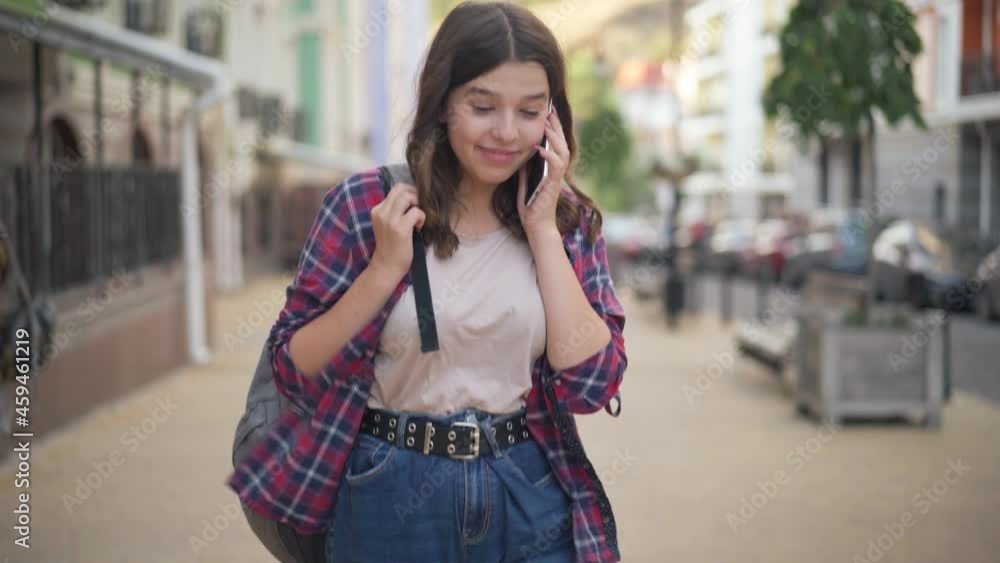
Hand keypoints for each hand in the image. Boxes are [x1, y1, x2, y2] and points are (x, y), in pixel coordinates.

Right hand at [370, 183, 424, 279]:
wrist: (386, 266)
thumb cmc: (390, 246)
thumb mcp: (386, 224)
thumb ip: (394, 211)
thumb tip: (412, 198)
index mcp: (377, 210)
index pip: (395, 189)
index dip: (408, 192)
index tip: (414, 204)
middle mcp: (381, 212)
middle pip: (401, 189)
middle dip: (414, 195)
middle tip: (419, 208)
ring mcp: (390, 220)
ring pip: (408, 197)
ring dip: (418, 205)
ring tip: (417, 218)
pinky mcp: (400, 228)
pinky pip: (416, 212)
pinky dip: (421, 218)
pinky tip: (418, 228)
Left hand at [517, 108, 568, 240]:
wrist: (536, 228)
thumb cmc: (531, 210)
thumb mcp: (524, 186)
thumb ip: (524, 173)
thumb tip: (520, 158)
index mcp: (551, 171)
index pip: (555, 146)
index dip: (553, 130)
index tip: (548, 115)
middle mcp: (557, 173)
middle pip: (562, 144)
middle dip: (556, 127)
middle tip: (551, 110)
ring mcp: (557, 179)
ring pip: (562, 153)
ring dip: (554, 138)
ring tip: (546, 124)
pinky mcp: (553, 186)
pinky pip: (555, 167)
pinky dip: (548, 156)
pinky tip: (540, 148)